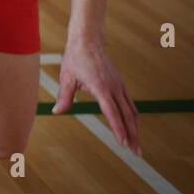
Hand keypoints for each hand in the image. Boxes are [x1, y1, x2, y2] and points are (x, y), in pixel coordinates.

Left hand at [53, 34, 140, 153]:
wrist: (88, 40)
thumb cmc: (75, 58)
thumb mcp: (67, 78)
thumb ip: (64, 97)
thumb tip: (56, 112)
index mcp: (101, 88)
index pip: (113, 113)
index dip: (119, 129)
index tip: (124, 144)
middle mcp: (114, 88)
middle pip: (128, 116)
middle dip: (133, 135)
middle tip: (137, 153)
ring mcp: (119, 86)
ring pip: (132, 111)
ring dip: (135, 128)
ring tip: (137, 144)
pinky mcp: (120, 84)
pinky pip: (130, 104)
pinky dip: (133, 117)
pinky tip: (133, 126)